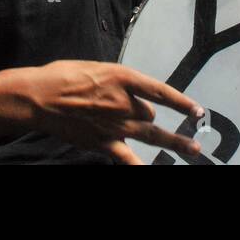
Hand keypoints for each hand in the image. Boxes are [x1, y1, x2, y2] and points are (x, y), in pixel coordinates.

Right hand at [17, 60, 204, 164]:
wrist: (41, 97)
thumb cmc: (63, 76)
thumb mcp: (96, 68)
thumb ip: (117, 82)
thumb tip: (129, 93)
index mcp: (123, 78)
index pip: (160, 92)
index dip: (182, 102)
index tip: (198, 110)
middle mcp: (124, 102)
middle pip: (151, 114)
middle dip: (145, 115)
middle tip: (127, 113)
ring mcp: (116, 125)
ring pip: (152, 134)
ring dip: (174, 141)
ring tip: (194, 149)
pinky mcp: (104, 142)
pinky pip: (129, 158)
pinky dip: (141, 166)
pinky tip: (153, 171)